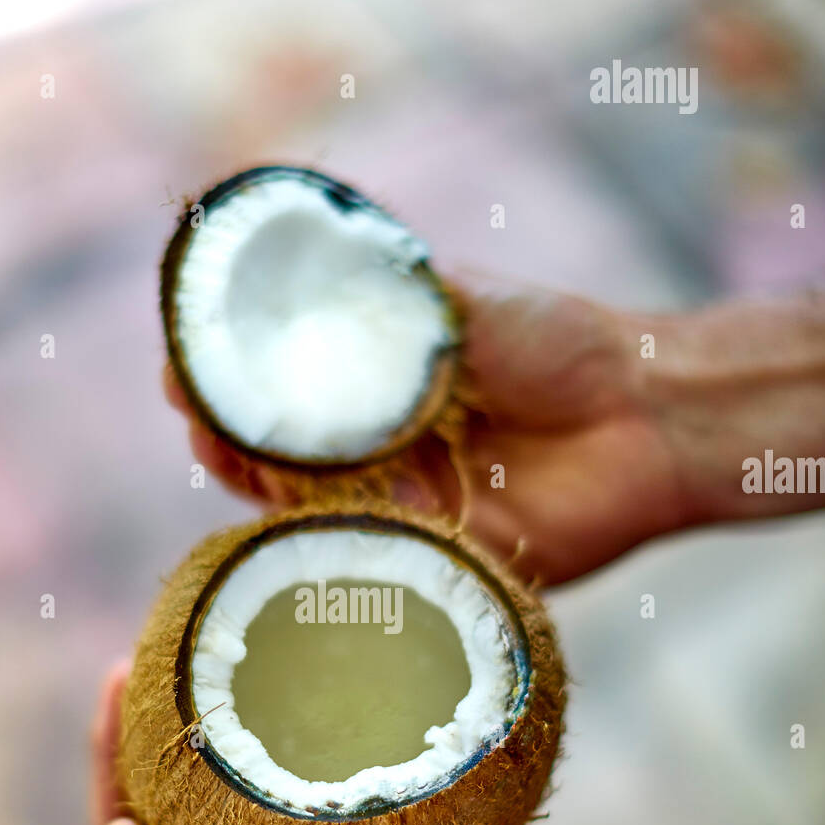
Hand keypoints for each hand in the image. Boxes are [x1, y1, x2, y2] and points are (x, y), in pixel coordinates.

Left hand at [93, 660, 824, 824]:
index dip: (115, 761)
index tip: (119, 680)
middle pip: (191, 791)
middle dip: (167, 721)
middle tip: (163, 643)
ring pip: (260, 764)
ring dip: (236, 708)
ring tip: (224, 639)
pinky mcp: (389, 815)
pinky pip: (334, 752)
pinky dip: (314, 710)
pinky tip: (312, 659)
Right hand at [168, 285, 824, 584]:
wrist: (640, 412)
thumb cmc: (555, 343)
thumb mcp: (453, 300)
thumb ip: (379, 297)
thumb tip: (290, 266)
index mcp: (374, 394)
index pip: (273, 396)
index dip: (222, 384)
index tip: (184, 366)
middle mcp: (376, 454)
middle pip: (271, 460)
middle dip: (224, 438)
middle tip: (199, 415)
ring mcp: (400, 509)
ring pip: (303, 511)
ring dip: (261, 482)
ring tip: (238, 449)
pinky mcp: (430, 558)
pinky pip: (361, 556)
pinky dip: (321, 535)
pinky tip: (288, 509)